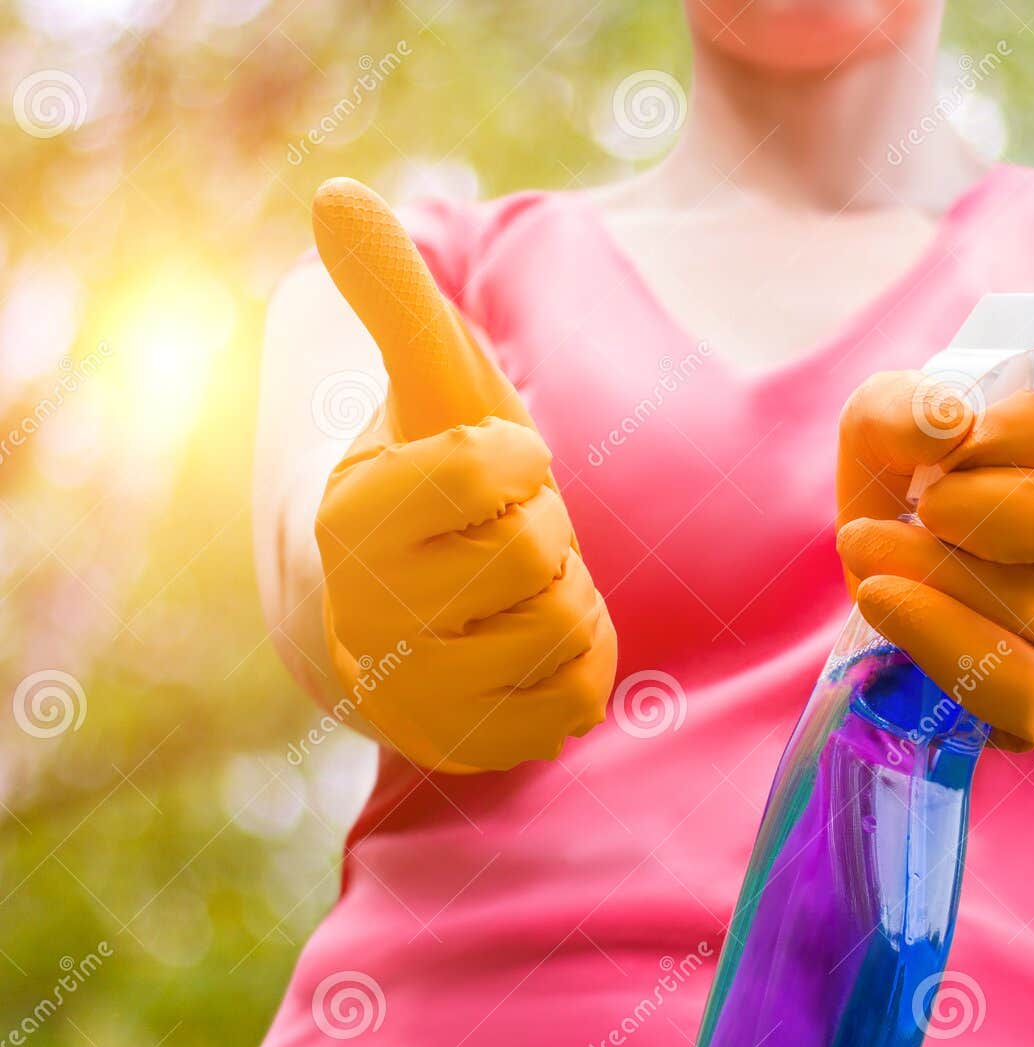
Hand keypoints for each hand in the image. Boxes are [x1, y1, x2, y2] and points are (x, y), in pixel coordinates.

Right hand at [311, 178, 616, 770]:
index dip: (516, 456)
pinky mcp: (461, 750)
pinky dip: (581, 661)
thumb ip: (392, 291)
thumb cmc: (432, 471)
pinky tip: (535, 639)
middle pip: (533, 557)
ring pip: (561, 632)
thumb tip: (336, 193)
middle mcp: (362, 619)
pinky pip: (577, 702)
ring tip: (516, 585)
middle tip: (502, 532)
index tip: (491, 463)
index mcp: (347, 517)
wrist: (407, 597)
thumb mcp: (427, 377)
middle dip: (543, 530)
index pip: (492, 470)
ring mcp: (409, 697)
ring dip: (566, 596)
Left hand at [835, 370, 1033, 749]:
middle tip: (922, 505)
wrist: (910, 581)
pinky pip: (1015, 687)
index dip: (1024, 430)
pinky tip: (885, 604)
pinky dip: (940, 643)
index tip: (955, 439)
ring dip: (938, 577)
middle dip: (991, 513)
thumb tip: (942, 422)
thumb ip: (900, 408)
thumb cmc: (916, 487)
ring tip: (868, 549)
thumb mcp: (892, 430)